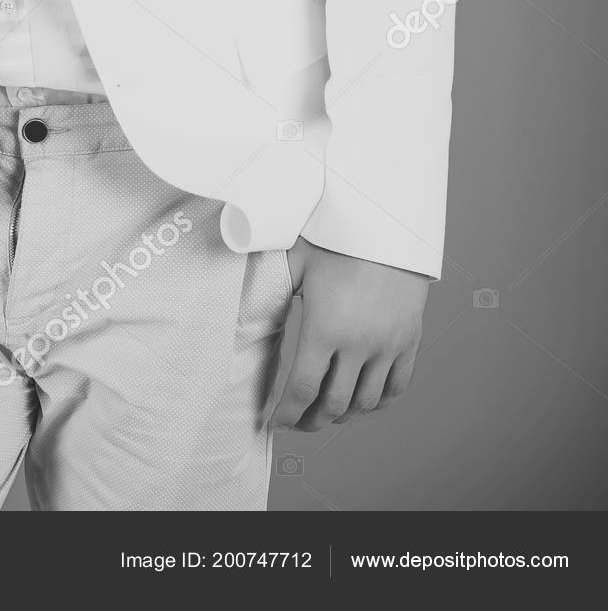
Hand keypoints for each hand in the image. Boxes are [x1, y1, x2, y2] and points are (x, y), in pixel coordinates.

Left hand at [267, 238, 428, 430]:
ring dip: (344, 415)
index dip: (286, 413)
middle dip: (312, 420)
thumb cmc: (336, 237)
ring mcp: (387, 345)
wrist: (388, 224)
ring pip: (366, 401)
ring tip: (327, 414)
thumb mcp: (297, 261)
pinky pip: (397, 386)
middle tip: (298, 422)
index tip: (275, 423)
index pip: (302, 389)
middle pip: (334, 404)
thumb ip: (270, 288)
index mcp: (325, 327)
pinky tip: (363, 401)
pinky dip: (379, 402)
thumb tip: (237, 303)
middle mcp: (359, 344)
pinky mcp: (409, 341)